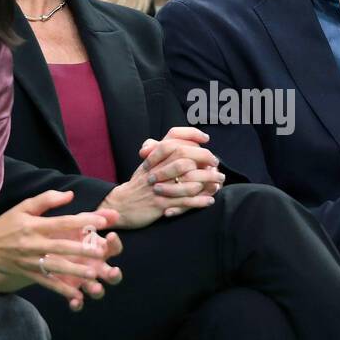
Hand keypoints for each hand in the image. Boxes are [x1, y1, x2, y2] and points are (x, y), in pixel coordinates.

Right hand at [0, 190, 122, 310]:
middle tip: (103, 252)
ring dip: (75, 272)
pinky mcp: (27, 273)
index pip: (62, 222)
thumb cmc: (6, 224)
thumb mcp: (23, 206)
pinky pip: (47, 282)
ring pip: (56, 267)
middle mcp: (33, 243)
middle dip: (82, 250)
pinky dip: (61, 289)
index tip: (103, 221)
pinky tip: (77, 294)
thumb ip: (47, 199)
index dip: (83, 221)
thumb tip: (70, 195)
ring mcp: (30, 260)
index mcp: (34, 225)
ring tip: (94, 275)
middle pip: (61, 246)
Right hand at [99, 127, 223, 228]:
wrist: (120, 205)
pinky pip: (184, 201)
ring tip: (219, 183)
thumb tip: (182, 142)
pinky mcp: (160, 204)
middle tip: (216, 164)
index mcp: (153, 157)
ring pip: (188, 180)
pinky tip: (210, 200)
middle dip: (205, 158)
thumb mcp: (146, 164)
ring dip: (207, 181)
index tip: (205, 139)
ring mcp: (159, 186)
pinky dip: (199, 201)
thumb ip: (160, 151)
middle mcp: (156, 169)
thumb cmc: (138, 184)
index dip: (191, 135)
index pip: (173, 137)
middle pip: (184, 156)